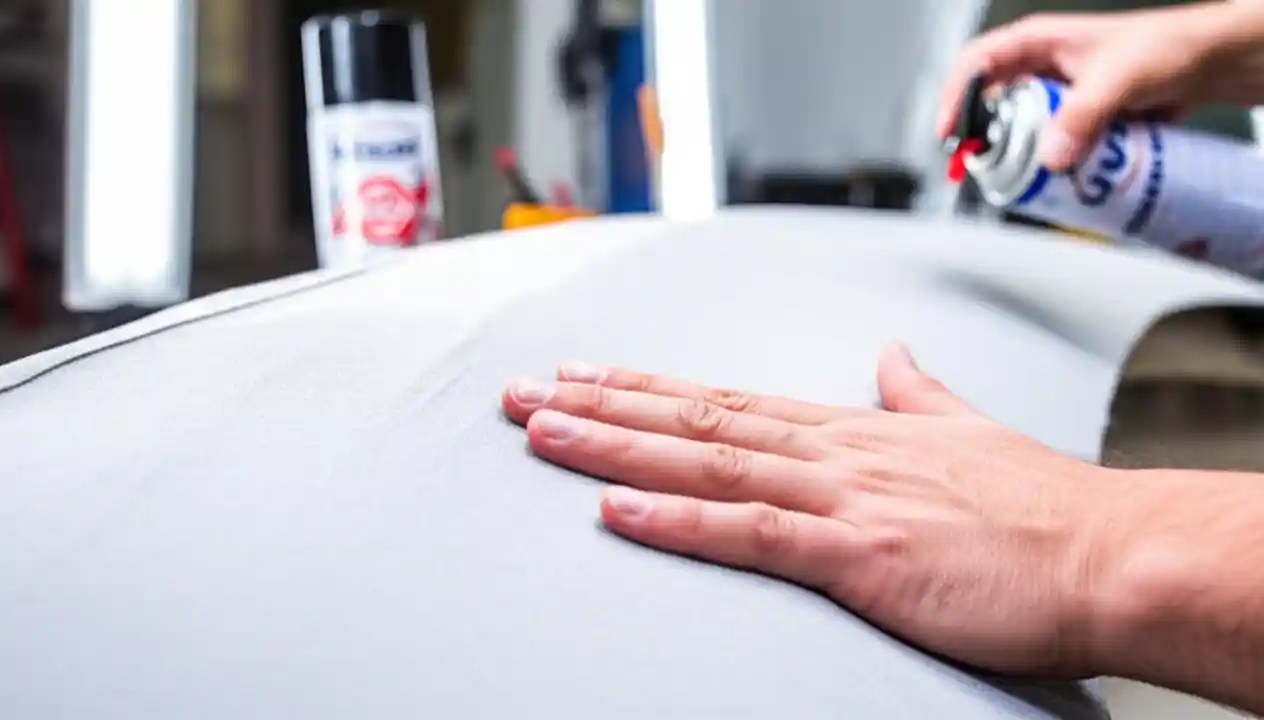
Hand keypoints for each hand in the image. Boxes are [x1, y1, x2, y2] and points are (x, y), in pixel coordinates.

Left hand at [501, 344, 1121, 676]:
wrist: (1102, 553)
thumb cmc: (1034, 505)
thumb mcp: (964, 430)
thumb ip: (914, 390)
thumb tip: (890, 354)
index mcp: (847, 430)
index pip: (723, 400)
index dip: (645, 387)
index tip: (583, 373)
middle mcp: (830, 451)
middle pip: (694, 420)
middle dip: (602, 406)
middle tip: (523, 395)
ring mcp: (840, 497)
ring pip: (705, 463)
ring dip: (616, 448)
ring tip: (544, 432)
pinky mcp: (859, 554)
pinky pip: (753, 532)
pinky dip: (679, 521)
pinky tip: (618, 510)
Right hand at [937, 2, 1263, 169]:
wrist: (1207, 63)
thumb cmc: (1166, 46)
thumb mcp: (1117, 77)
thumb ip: (1082, 116)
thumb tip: (1052, 156)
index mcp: (1035, 42)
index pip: (975, 64)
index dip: (953, 98)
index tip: (949, 132)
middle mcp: (1039, 69)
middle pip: (990, 104)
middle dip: (983, 138)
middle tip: (982, 164)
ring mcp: (1055, 97)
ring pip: (1018, 130)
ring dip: (1018, 155)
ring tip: (1022, 174)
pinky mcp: (1073, 122)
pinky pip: (1047, 146)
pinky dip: (1046, 164)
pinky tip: (1055, 176)